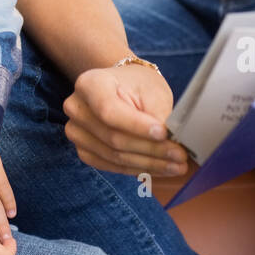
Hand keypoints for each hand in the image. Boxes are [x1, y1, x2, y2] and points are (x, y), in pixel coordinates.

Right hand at [62, 63, 189, 177]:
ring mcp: (76, 132)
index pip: (109, 111)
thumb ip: (156, 115)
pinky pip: (112, 166)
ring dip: (148, 164)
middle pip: (114, 138)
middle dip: (150, 150)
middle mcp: (76, 108)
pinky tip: (159, 169)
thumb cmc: (137, 85)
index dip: (137, 127)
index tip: (164, 133)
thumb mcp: (151, 89)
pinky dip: (138, 169)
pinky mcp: (84, 151)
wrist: (121, 88)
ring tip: (176, 166)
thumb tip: (169, 143)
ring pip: (114, 156)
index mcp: (89, 84)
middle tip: (179, 155)